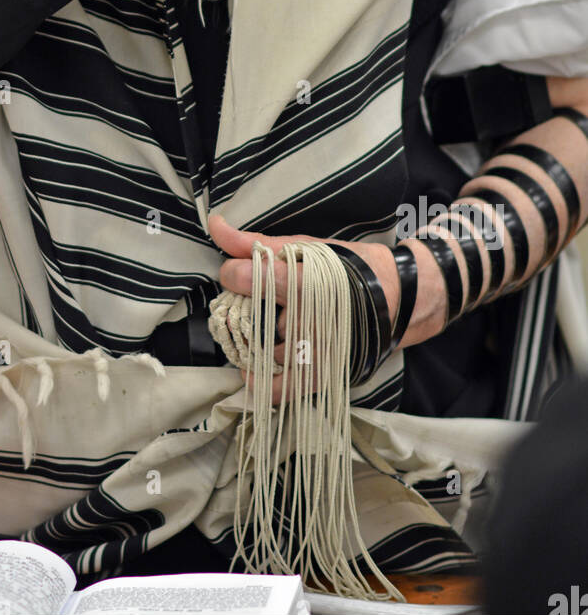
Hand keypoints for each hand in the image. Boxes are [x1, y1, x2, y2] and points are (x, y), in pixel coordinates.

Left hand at [209, 214, 404, 403]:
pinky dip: (260, 382)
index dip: (232, 273)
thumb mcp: (306, 246)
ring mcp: (314, 351)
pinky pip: (280, 389)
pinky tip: (251, 368)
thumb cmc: (350, 266)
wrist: (398, 298)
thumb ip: (256, 241)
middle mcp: (308, 319)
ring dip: (256, 339)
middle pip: (253, 316)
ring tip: (262, 325)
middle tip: (253, 298)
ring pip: (263, 349)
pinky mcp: (320, 373)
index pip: (249, 278)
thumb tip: (216, 226)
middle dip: (246, 306)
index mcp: (305, 282)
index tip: (235, 271)